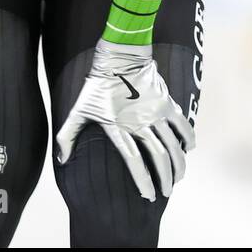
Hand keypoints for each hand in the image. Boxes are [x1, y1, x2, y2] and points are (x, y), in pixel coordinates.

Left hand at [55, 40, 195, 200]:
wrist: (119, 56)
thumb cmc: (96, 85)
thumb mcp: (78, 111)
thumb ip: (68, 136)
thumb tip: (61, 160)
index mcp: (118, 127)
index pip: (134, 160)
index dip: (143, 180)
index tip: (148, 195)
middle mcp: (139, 122)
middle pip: (159, 156)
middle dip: (165, 179)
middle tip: (166, 193)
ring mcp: (155, 112)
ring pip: (173, 144)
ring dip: (179, 164)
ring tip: (178, 178)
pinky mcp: (166, 101)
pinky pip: (182, 124)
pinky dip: (188, 138)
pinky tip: (189, 150)